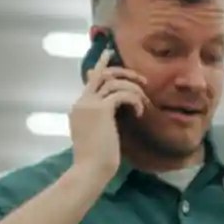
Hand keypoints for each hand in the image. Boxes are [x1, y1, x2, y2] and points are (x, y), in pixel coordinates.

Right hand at [69, 43, 150, 181]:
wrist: (90, 170)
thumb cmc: (97, 160)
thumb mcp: (99, 135)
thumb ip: (103, 120)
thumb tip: (114, 115)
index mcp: (79, 107)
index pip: (90, 80)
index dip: (101, 65)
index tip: (109, 53)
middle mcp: (82, 102)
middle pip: (103, 74)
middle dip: (125, 73)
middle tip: (143, 80)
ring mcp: (89, 105)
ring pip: (114, 82)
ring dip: (134, 89)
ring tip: (144, 103)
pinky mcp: (101, 110)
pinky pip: (122, 94)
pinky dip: (135, 100)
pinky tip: (140, 113)